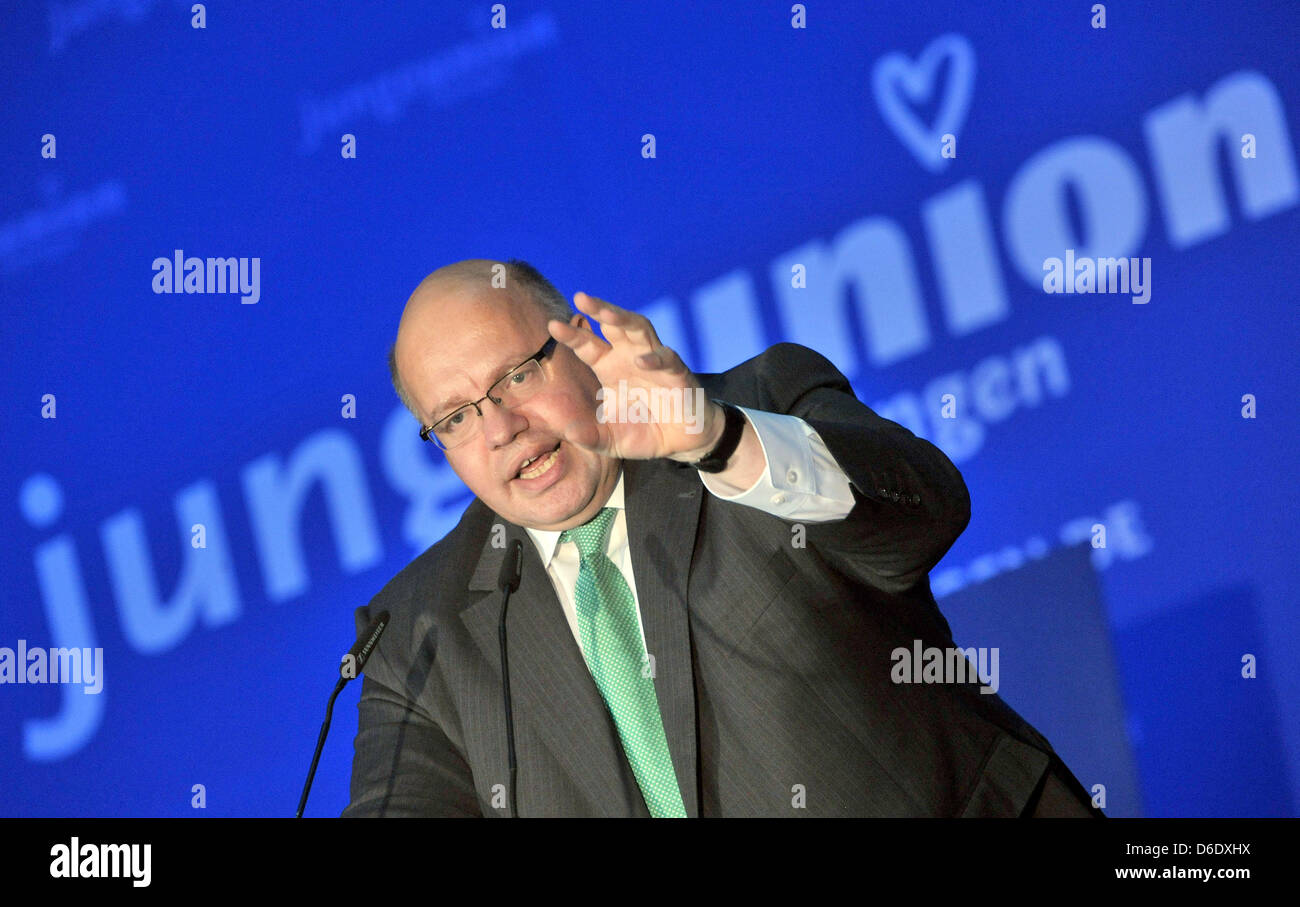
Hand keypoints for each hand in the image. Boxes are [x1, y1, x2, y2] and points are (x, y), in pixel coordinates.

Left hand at [548, 292, 723, 461]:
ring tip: (606, 314)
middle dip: (599, 309)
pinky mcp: (678, 374)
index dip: (572, 335)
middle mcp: (630, 358)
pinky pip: (667, 360)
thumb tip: (571, 433)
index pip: (588, 345)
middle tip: (581, 297)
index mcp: (610, 367)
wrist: (680, 441)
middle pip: (614, 326)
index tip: (553, 325)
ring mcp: (655, 362)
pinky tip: (642, 360)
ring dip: (624, 319)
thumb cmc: (644, 432)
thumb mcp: (611, 440)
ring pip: (640, 330)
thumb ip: (591, 437)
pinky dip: (655, 358)